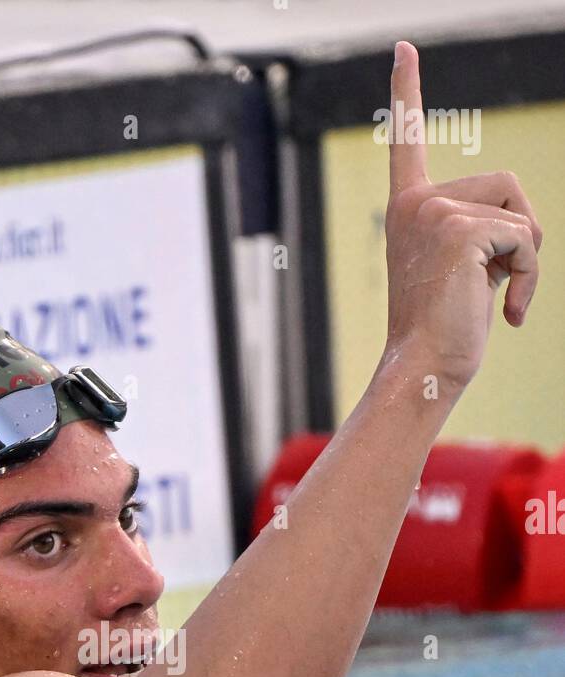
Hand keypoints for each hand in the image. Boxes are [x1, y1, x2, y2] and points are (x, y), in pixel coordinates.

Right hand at [383, 41, 541, 394]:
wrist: (425, 369)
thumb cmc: (444, 333)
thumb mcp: (463, 271)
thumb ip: (481, 235)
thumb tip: (526, 230)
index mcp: (408, 209)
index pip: (409, 141)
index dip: (407, 92)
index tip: (403, 49)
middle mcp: (416, 203)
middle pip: (505, 184)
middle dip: (521, 235)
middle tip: (500, 286)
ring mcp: (435, 213)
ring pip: (519, 211)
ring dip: (526, 258)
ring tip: (500, 298)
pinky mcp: (460, 230)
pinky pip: (525, 239)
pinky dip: (530, 277)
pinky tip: (508, 312)